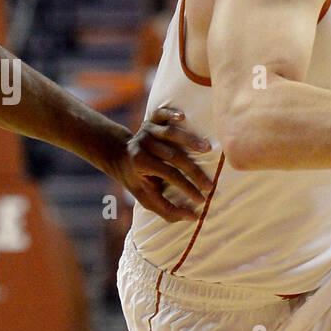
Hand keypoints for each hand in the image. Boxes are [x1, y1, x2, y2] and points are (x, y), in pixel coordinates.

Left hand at [107, 104, 212, 220]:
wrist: (120, 155)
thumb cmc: (139, 180)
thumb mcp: (147, 199)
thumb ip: (168, 210)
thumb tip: (194, 217)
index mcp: (140, 162)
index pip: (169, 175)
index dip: (187, 187)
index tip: (202, 199)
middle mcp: (143, 144)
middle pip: (174, 156)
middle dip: (194, 171)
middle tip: (210, 185)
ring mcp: (146, 129)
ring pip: (170, 133)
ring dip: (190, 140)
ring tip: (208, 148)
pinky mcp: (151, 118)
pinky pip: (161, 113)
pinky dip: (172, 113)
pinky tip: (183, 116)